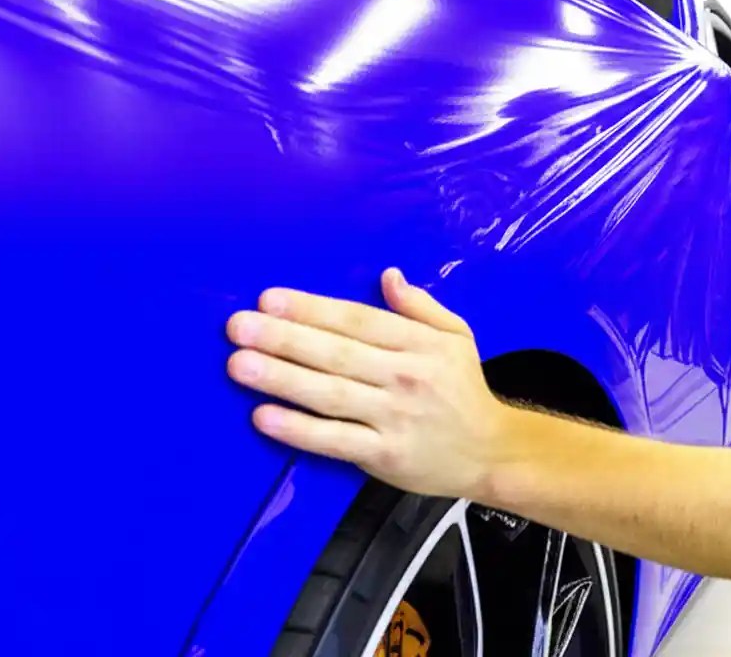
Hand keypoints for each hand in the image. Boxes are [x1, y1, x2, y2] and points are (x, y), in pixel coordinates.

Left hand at [225, 268, 504, 500]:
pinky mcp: (385, 455)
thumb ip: (420, 306)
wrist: (492, 450)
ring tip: (239, 365)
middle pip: (336, 353)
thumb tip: (388, 275)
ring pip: (329, 394)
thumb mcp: (456, 336)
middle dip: (283, 338)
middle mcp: (405, 376)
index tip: (269, 299)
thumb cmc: (464, 390)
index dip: (312, 309)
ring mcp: (394, 417)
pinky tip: (264, 416)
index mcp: (418, 343)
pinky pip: (334, 439)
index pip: (357, 321)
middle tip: (238, 326)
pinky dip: (298, 429)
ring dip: (281, 378)